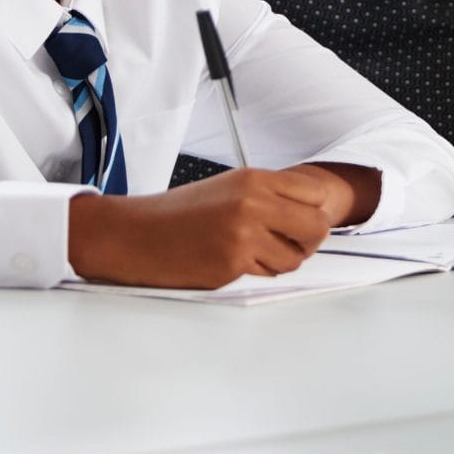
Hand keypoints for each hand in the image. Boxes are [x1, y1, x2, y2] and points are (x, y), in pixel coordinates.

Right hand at [67, 166, 339, 288]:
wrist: (136, 234)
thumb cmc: (179, 213)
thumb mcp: (228, 187)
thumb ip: (268, 195)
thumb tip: (310, 212)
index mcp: (253, 179)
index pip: (315, 193)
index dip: (314, 210)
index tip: (304, 218)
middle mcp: (253, 204)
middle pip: (317, 228)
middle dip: (309, 241)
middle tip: (292, 243)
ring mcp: (244, 236)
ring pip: (296, 258)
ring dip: (283, 260)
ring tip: (255, 252)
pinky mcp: (232, 265)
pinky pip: (268, 274)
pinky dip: (258, 271)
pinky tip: (232, 260)